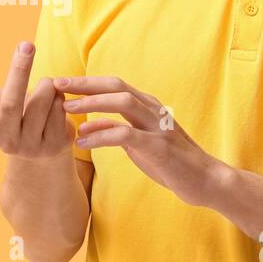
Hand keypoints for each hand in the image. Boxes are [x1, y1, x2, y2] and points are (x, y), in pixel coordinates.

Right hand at [0, 41, 73, 161]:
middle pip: (12, 104)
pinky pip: (59, 110)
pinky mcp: (56, 144)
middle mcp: (8, 142)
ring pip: (41, 103)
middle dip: (19, 71)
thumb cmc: (11, 120)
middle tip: (26, 45)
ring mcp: (33, 145)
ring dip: (45, 84)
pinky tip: (57, 97)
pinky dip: (58, 95)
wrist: (41, 149)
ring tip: (46, 82)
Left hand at [55, 75, 224, 206]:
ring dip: (92, 103)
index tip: (60, 81)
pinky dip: (102, 134)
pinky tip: (83, 140)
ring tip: (67, 107)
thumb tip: (86, 123)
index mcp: (147, 106)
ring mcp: (158, 126)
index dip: (86, 81)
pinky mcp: (160, 146)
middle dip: (84, 83)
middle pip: (115, 85)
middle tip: (56, 84)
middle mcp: (153, 109)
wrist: (205, 181)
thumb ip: (114, 129)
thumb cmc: (171, 162)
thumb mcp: (138, 143)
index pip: (113, 84)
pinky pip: (126, 134)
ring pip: (122, 102)